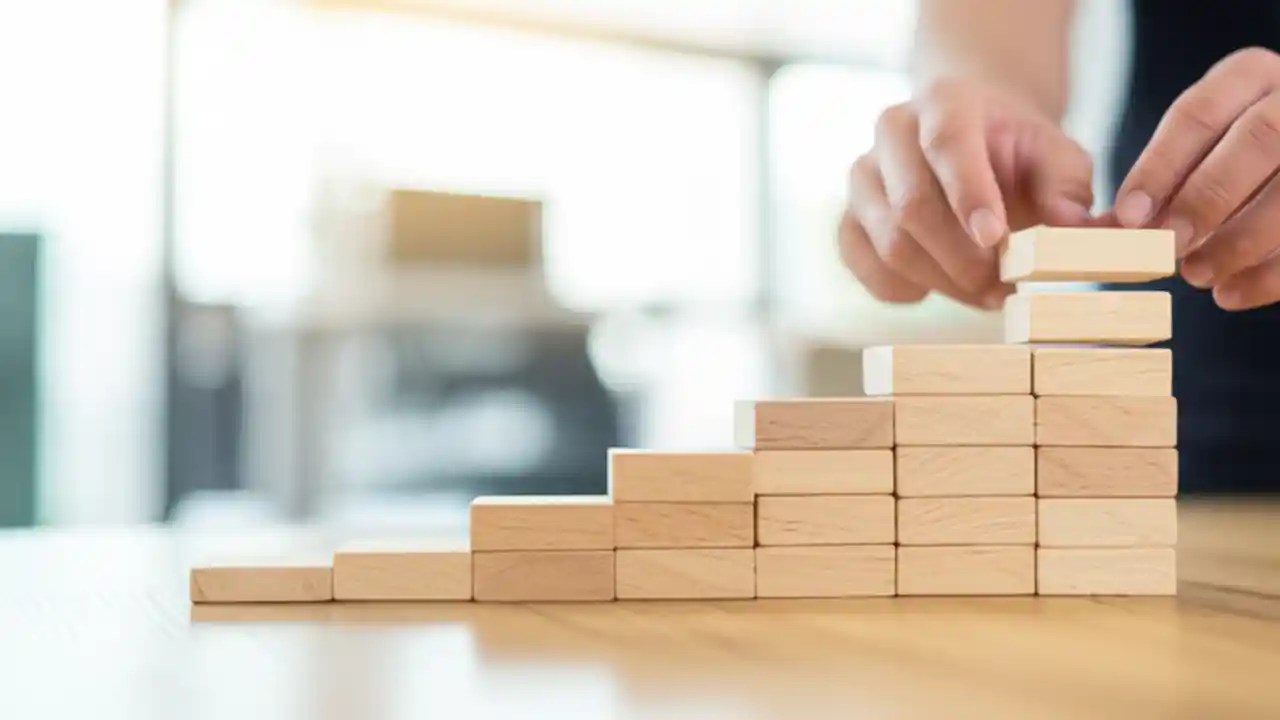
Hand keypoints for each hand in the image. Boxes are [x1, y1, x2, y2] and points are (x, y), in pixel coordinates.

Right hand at [839, 77, 1095, 308]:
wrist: (967, 141)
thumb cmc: (1016, 152)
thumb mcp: (1057, 156)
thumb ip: (1067, 187)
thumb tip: (1069, 225)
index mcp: (946, 100)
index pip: (947, 144)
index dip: (968, 194)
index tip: (996, 239)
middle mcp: (892, 130)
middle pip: (911, 206)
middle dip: (962, 259)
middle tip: (1004, 289)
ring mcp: (862, 175)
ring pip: (888, 243)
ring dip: (941, 281)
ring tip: (984, 292)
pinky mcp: (848, 216)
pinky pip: (861, 263)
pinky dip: (902, 288)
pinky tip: (937, 284)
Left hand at [1116, 47, 1279, 309]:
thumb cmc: (1230, 160)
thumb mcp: (1201, 151)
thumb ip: (1163, 183)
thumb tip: (1110, 228)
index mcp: (1250, 75)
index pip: (1198, 113)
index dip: (1159, 167)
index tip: (1129, 217)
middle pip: (1260, 137)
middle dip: (1208, 198)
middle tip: (1170, 246)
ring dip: (1241, 239)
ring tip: (1197, 276)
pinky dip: (1271, 273)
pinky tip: (1233, 294)